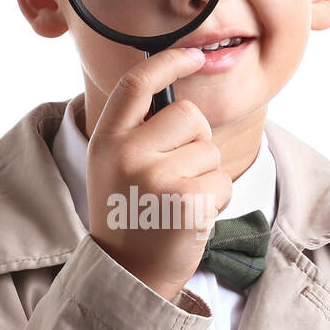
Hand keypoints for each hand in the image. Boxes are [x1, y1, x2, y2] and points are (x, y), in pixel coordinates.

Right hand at [87, 47, 233, 301]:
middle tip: (175, 176)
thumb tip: (176, 86)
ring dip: (206, 175)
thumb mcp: (115, 166)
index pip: (137, 83)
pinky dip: (216, 200)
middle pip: (189, 115)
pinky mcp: (187, 201)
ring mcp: (157, 177)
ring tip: (178, 202)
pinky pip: (222, 180)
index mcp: (106, 140)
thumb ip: (137, 130)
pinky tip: (190, 218)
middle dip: (196, 141)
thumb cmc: (130, 215)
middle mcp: (127, 154)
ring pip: (210, 150)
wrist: (129, 274)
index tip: (194, 54)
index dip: (169, 62)